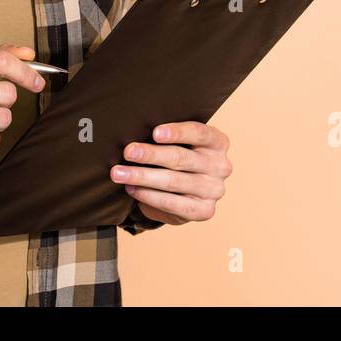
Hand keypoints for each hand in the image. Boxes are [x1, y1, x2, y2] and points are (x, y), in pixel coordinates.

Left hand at [109, 121, 231, 224]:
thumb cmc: (179, 156)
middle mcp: (221, 166)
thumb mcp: (181, 142)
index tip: (154, 133)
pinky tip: (133, 189)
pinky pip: (173, 204)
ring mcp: (215, 190)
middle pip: (181, 158)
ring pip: (173, 181)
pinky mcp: (204, 211)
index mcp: (218, 142)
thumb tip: (135, 129)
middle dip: (150, 155)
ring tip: (120, 173)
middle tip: (127, 152)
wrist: (188, 191)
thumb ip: (166, 136)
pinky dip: (149, 196)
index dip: (177, 132)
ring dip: (142, 177)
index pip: (199, 133)